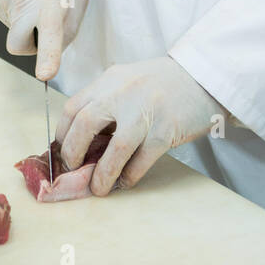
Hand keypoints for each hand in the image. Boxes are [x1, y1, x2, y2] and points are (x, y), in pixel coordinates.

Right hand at [0, 0, 86, 80]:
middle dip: (28, 44)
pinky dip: (14, 13)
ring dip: (23, 23)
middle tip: (40, 24)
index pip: (50, 33)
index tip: (45, 73)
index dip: (48, 56)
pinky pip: (4, 19)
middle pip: (18, 45)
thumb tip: (51, 55)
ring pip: (12, 31)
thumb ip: (69, 28)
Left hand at [55, 56, 224, 194]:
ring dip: (103, 173)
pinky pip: (141, 160)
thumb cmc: (163, 83)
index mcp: (109, 80)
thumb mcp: (128, 82)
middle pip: (85, 124)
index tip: (62, 151)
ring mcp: (145, 111)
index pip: (73, 107)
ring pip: (115, 148)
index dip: (62, 133)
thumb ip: (106, 103)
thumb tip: (85, 141)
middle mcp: (123, 92)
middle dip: (73, 152)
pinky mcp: (166, 130)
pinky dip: (129, 175)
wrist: (202, 76)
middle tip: (73, 169)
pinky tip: (125, 182)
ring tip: (98, 188)